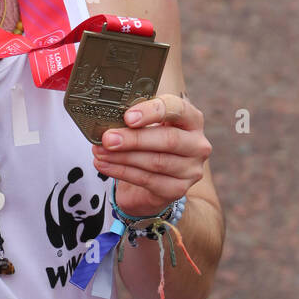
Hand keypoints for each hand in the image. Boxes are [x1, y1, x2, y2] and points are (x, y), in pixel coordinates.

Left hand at [91, 93, 211, 218]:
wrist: (155, 182)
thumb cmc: (150, 145)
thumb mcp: (146, 126)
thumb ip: (135, 119)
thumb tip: (108, 117)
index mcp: (192, 119)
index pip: (177, 108)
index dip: (151, 112)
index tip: (127, 117)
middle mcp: (198, 144)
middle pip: (168, 139)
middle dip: (134, 139)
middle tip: (108, 138)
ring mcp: (191, 169)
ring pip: (156, 162)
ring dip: (123, 157)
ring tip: (100, 152)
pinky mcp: (178, 190)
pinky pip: (147, 180)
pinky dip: (121, 172)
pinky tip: (104, 165)